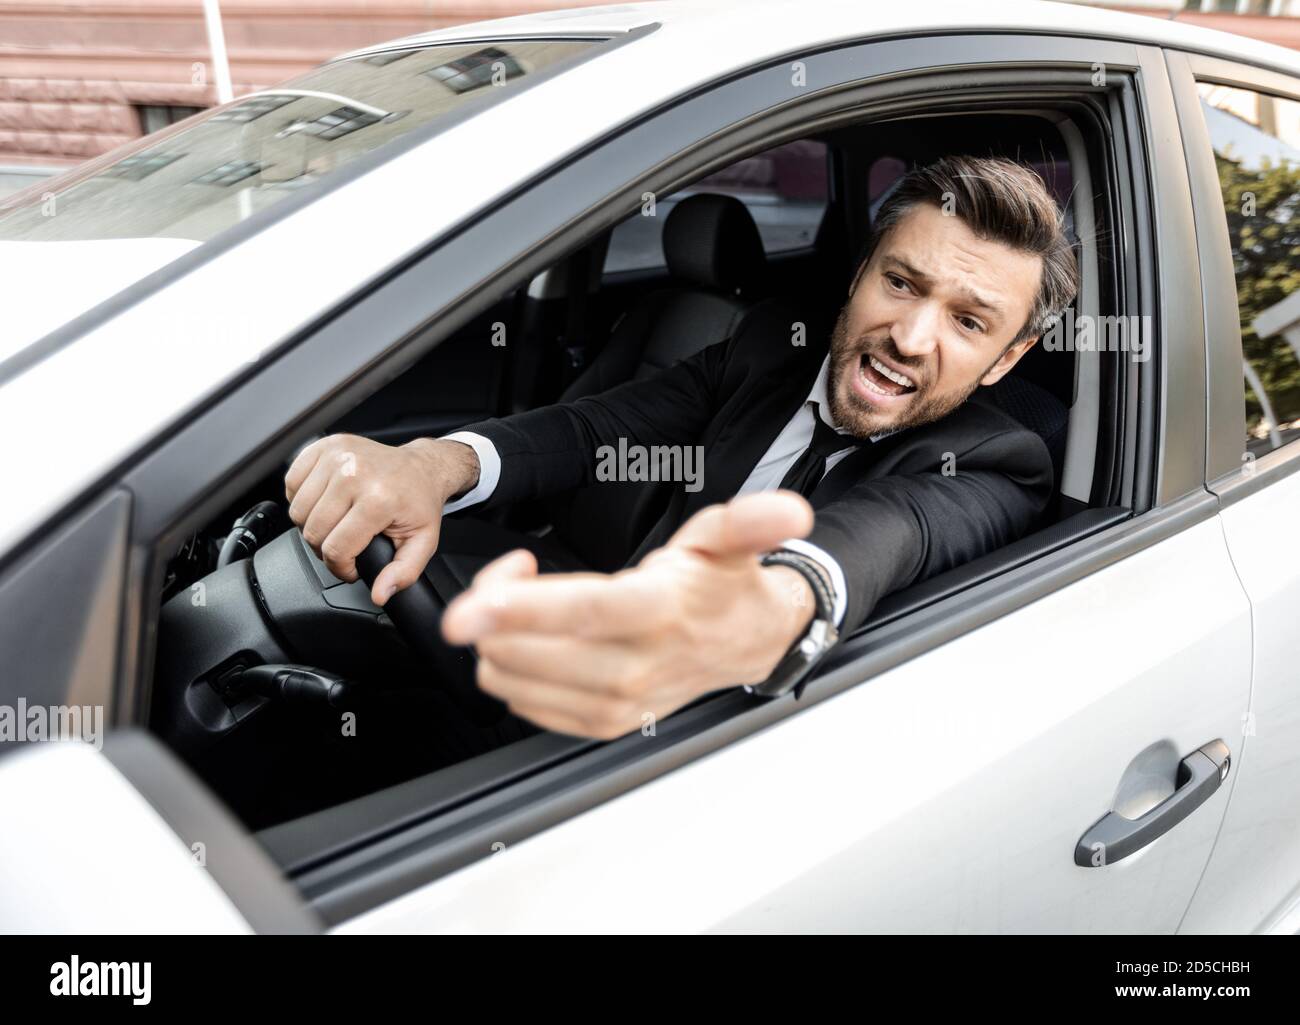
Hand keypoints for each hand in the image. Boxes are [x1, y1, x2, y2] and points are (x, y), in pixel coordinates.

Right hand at [284, 434, 478, 604]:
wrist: (421, 467)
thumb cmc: (418, 503)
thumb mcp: (422, 542)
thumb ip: (403, 573)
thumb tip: (380, 594)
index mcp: (378, 498)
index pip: (336, 549)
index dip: (341, 567)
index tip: (352, 566)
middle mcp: (354, 474)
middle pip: (312, 531)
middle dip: (325, 548)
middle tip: (345, 544)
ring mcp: (336, 456)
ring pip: (297, 511)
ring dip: (311, 524)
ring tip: (336, 523)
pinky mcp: (323, 446)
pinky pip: (291, 483)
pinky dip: (302, 498)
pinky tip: (325, 502)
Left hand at [441, 491, 818, 738]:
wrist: (746, 645)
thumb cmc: (723, 587)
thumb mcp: (730, 541)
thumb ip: (749, 522)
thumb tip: (789, 510)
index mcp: (659, 613)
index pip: (584, 613)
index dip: (522, 608)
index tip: (472, 607)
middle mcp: (634, 668)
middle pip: (528, 651)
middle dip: (491, 609)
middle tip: (512, 570)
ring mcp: (613, 703)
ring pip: (511, 678)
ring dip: (497, 635)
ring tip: (523, 600)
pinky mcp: (598, 722)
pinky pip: (520, 700)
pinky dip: (509, 665)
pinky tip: (533, 633)